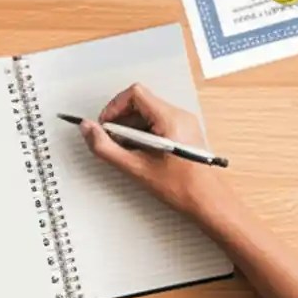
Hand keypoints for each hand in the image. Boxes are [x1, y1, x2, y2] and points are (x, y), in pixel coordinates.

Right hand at [77, 83, 239, 225]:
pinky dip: (142, 134)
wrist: (209, 203)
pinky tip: (140, 154)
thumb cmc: (183, 189)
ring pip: (147, 113)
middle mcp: (179, 116)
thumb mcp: (136, 168)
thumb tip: (88, 130)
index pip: (135, 94)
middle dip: (121, 120)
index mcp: (170, 119)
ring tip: (127, 151)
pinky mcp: (183, 133)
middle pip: (140, 102)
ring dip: (130, 128)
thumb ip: (106, 147)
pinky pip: (156, 123)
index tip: (105, 126)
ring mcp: (183, 123)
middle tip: (114, 141)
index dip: (114, 107)